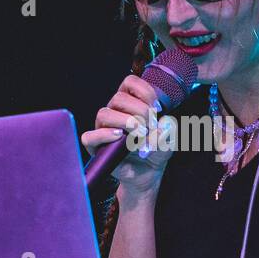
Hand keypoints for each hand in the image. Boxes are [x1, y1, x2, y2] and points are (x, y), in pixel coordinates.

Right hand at [80, 74, 175, 191]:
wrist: (148, 174)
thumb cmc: (156, 151)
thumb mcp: (168, 140)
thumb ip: (167, 131)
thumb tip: (159, 126)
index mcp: (130, 103)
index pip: (130, 83)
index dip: (145, 92)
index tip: (158, 109)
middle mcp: (115, 112)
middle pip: (119, 98)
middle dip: (140, 111)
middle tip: (151, 126)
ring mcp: (103, 128)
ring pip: (104, 113)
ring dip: (126, 121)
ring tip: (140, 133)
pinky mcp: (96, 146)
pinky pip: (90, 136)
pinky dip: (104, 135)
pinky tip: (119, 137)